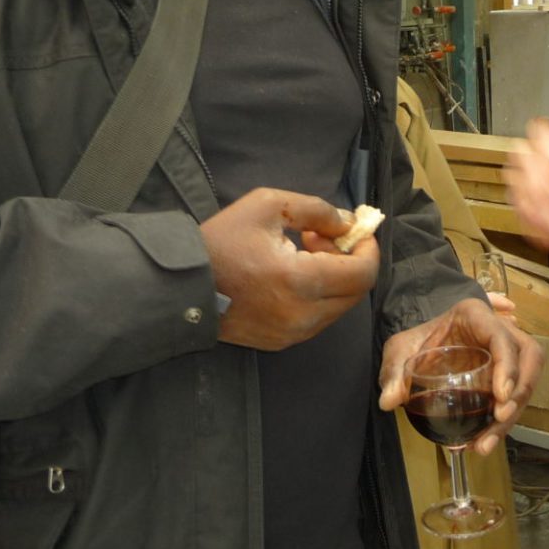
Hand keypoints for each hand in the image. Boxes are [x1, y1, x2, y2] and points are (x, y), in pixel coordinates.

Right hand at [202, 188, 378, 350]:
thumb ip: (316, 210)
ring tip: (302, 254)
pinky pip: (317, 319)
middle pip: (356, 292)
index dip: (368, 249)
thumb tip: (348, 224)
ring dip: (334, 279)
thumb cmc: (221, 242)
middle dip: (349, 261)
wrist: (181, 289)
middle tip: (320, 238)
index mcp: (301, 281)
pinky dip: (317, 296)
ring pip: (339, 307)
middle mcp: (303, 315)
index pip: (363, 273)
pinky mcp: (282, 343)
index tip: (355, 231)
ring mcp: (293, 334)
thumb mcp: (267, 206)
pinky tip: (291, 276)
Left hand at [378, 299, 544, 456]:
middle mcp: (498, 329)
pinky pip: (515, 394)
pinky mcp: (506, 374)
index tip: (500, 397)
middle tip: (499, 419)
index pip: (501, 336)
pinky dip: (504, 420)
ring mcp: (506, 352)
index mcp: (475, 316)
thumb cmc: (415, 341)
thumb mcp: (399, 351)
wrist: (420, 345)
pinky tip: (484, 441)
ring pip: (527, 378)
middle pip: (528, 357)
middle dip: (520, 391)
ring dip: (515, 412)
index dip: (508, 365)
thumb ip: (393, 373)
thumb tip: (389, 401)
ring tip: (487, 442)